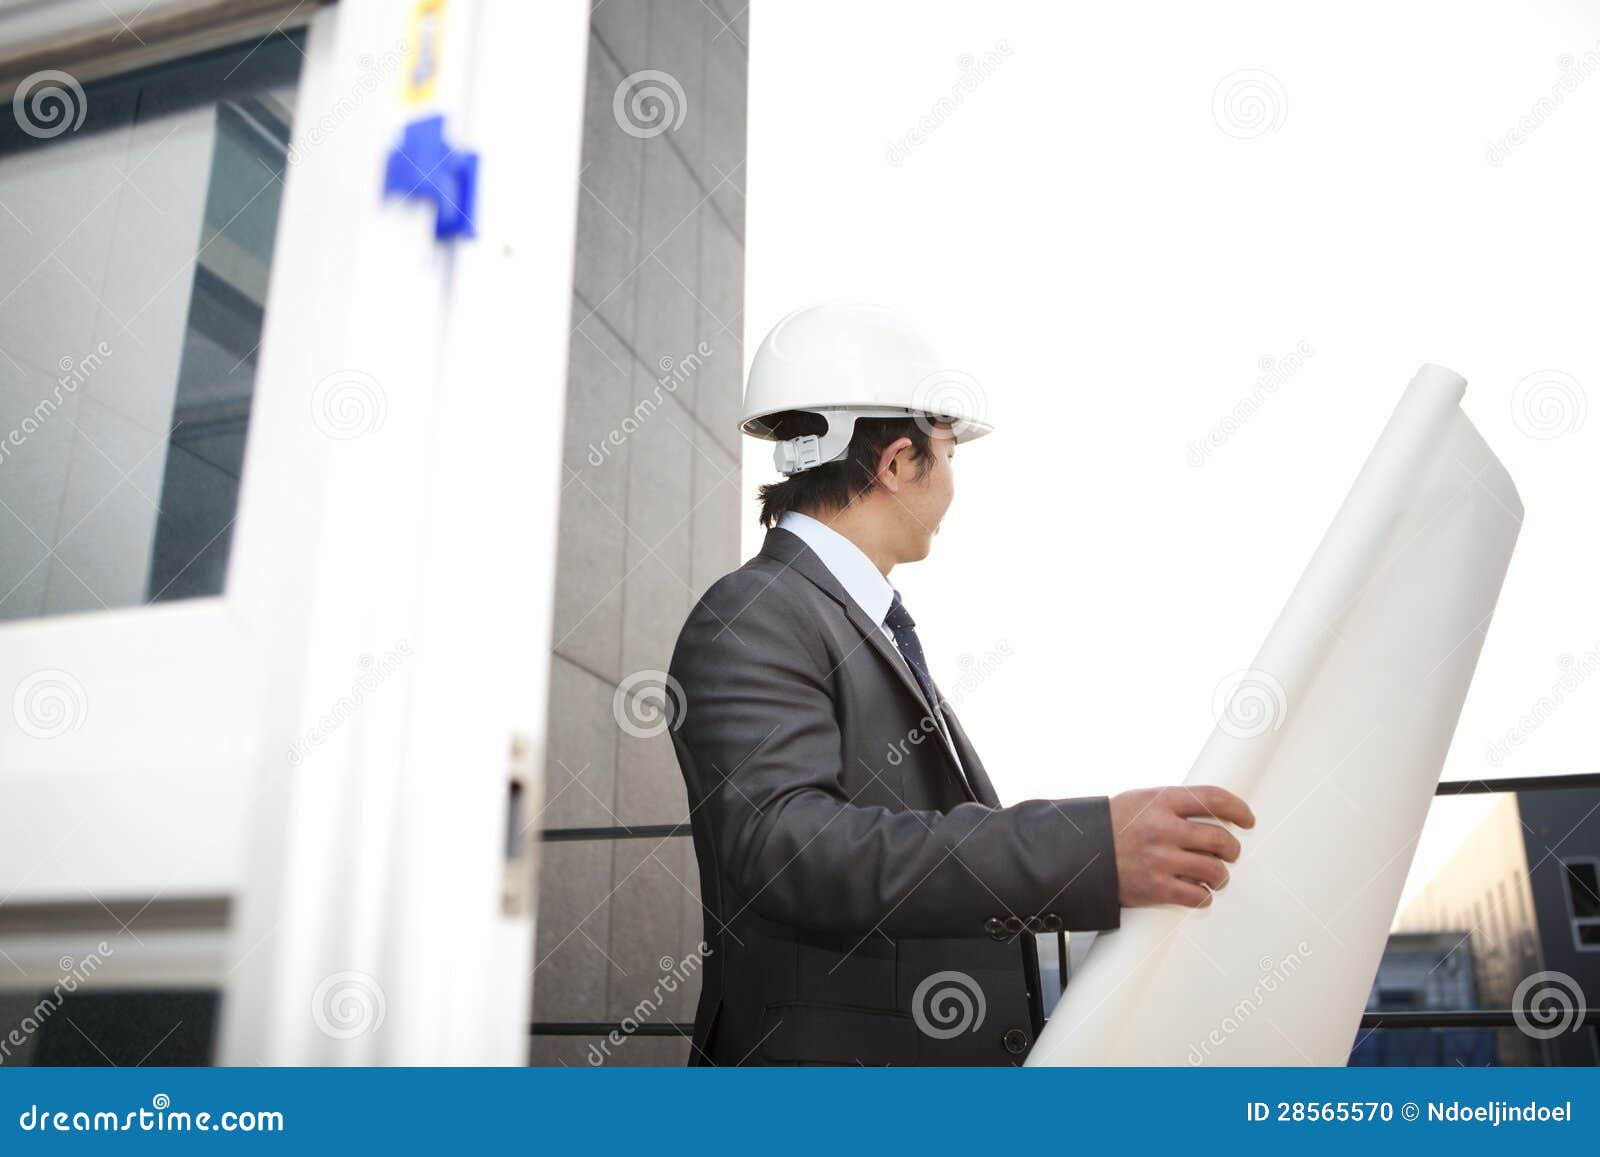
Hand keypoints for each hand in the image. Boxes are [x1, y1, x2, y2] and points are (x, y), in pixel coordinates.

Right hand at [1107, 785, 1254, 908]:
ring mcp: (1160, 859)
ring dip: (1220, 875)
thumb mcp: (1140, 800)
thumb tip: (1209, 810)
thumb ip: (1173, 804)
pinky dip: (1203, 896)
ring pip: (1215, 870)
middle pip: (1220, 839)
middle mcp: (1163, 829)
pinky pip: (1198, 895)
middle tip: (1230, 852)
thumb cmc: (1110, 826)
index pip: (1214, 799)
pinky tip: (1198, 891)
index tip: (1247, 819)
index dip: (1238, 809)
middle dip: (1232, 849)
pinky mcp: (1156, 888)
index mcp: (1161, 801)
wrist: (1079, 853)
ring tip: (1215, 875)